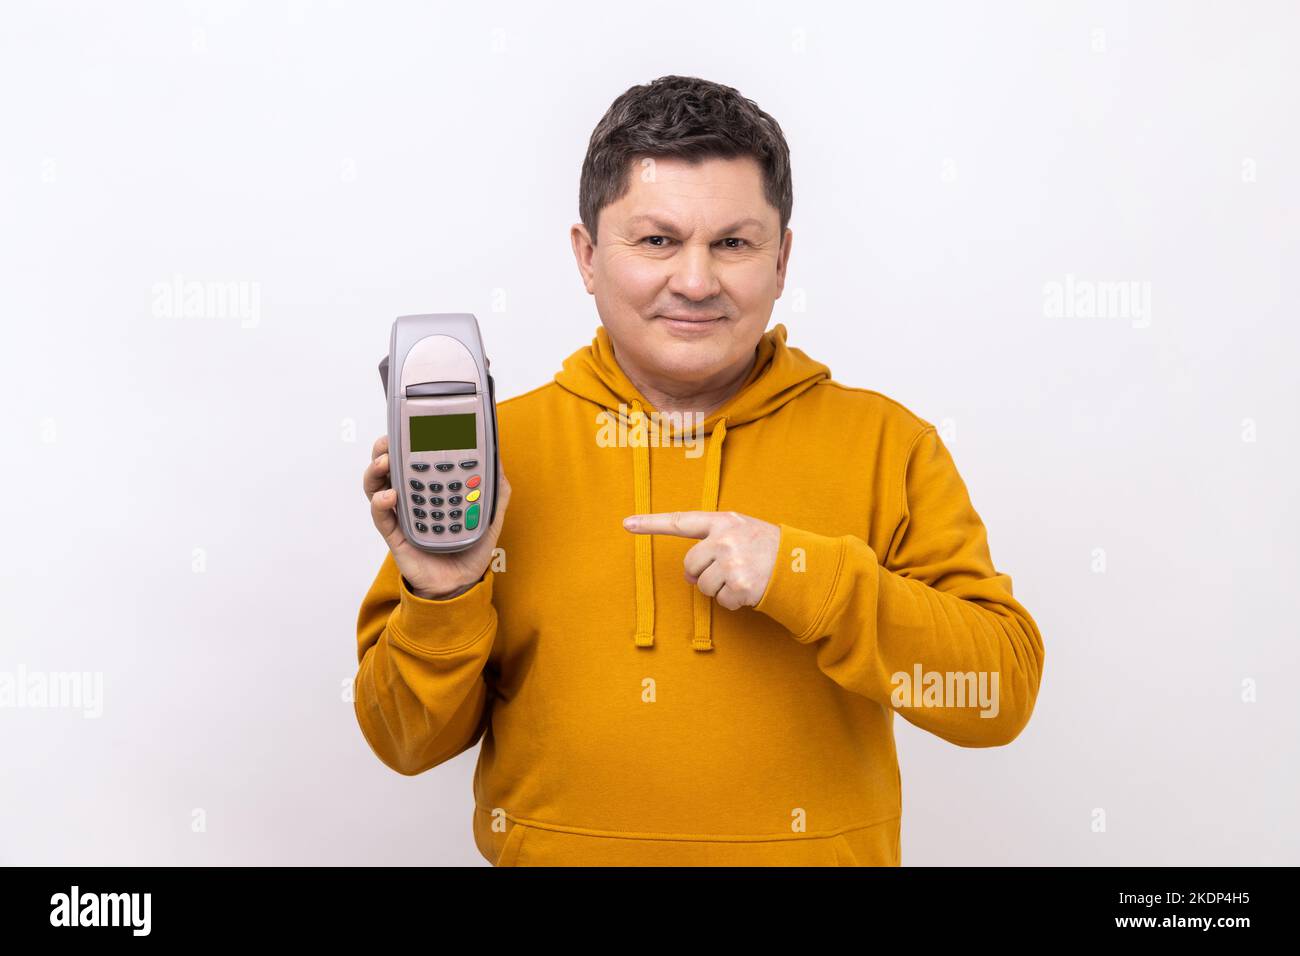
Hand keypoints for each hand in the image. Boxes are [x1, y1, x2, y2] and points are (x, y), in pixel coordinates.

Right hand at [364, 434, 511, 599]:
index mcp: (429, 487)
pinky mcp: (394, 534)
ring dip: (376, 469)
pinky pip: (380, 515)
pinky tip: (391, 495)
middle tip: (391, 439)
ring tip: (385, 462)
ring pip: (375, 485)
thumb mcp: (488, 514)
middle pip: (387, 465)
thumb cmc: (469, 549)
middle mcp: (410, 497)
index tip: (413, 423)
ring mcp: (400, 514)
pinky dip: (381, 502)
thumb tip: (498, 460)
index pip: (414, 456)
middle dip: (385, 447)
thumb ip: (495, 489)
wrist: (460, 584)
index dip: (409, 438)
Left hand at [623, 510, 779, 609]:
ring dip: (719, 589)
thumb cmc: (769, 548)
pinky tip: (750, 590)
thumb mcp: (744, 530)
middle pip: (690, 565)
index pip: (680, 521)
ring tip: (743, 579)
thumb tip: (690, 576)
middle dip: (702, 574)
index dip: (651, 524)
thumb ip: (714, 541)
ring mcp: (731, 562)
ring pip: (703, 587)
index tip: (627, 523)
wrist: (803, 566)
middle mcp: (724, 539)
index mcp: (723, 521)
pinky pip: (721, 602)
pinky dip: (733, 602)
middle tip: (727, 572)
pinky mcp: (739, 586)